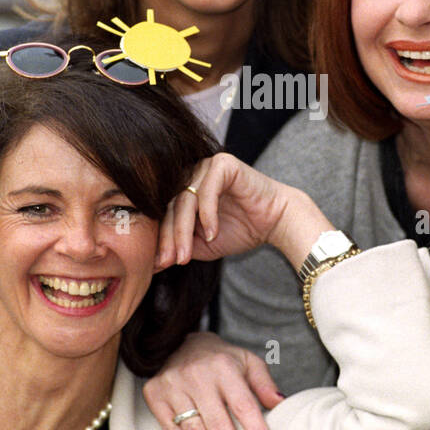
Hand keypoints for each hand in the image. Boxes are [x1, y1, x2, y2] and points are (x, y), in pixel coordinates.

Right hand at [142, 332, 283, 429]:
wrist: (176, 341)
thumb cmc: (217, 358)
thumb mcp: (246, 361)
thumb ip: (263, 383)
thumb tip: (280, 403)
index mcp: (223, 366)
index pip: (243, 405)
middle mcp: (196, 375)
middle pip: (218, 424)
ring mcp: (173, 386)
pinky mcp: (155, 395)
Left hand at [155, 153, 330, 269]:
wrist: (276, 221)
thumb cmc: (241, 230)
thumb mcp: (203, 245)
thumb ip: (180, 247)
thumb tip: (153, 264)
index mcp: (183, 189)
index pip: (164, 213)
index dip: (161, 239)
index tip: (160, 264)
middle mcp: (192, 174)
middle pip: (171, 206)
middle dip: (170, 237)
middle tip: (171, 261)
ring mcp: (206, 166)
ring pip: (185, 200)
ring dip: (184, 230)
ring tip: (186, 255)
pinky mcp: (223, 164)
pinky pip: (208, 190)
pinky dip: (208, 215)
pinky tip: (213, 235)